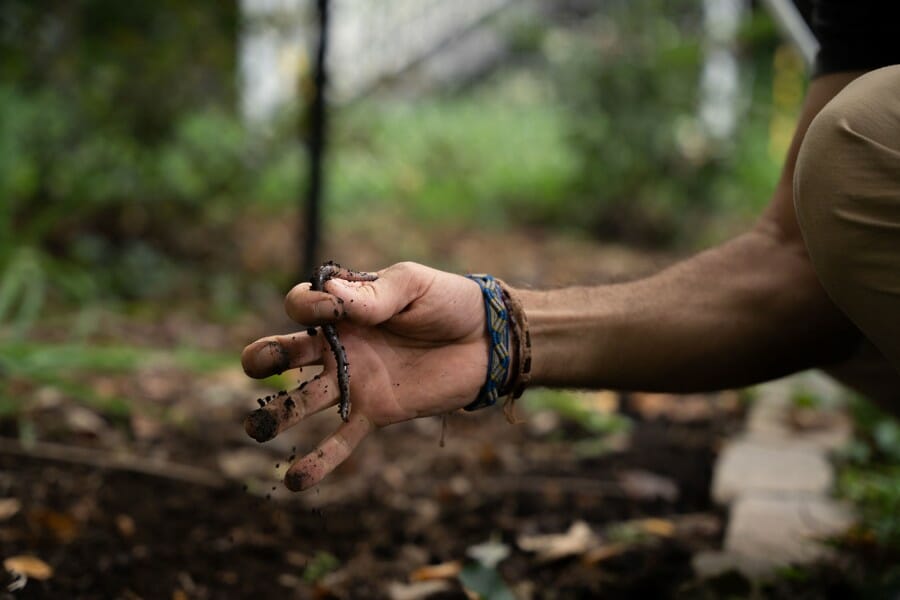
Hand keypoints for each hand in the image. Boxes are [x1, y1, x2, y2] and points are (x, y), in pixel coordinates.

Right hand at [241, 262, 487, 490]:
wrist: (488, 341)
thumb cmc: (449, 302)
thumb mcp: (412, 285)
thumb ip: (373, 293)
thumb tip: (330, 295)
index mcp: (346, 308)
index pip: (303, 306)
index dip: (305, 306)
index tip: (324, 309)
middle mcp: (342, 346)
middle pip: (289, 353)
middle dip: (265, 358)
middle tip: (256, 365)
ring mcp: (356, 382)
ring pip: (306, 401)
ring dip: (279, 415)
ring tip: (256, 430)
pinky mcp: (376, 412)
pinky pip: (342, 439)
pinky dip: (320, 461)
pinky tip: (296, 481)